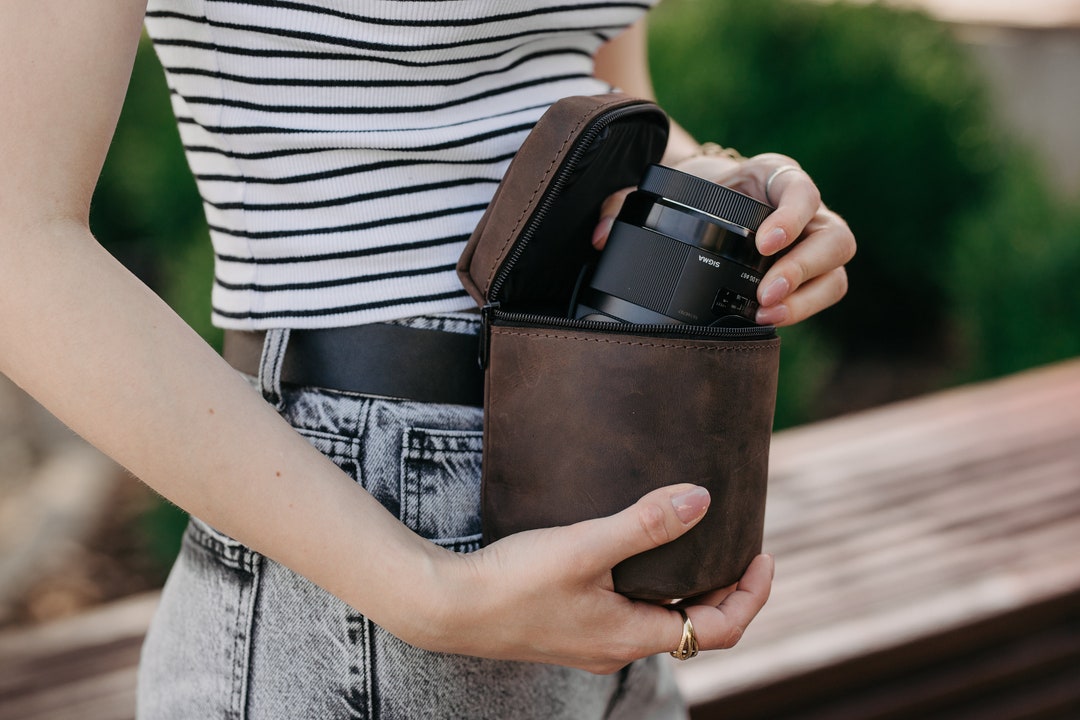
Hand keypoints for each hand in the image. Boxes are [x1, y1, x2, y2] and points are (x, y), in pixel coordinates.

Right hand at [412, 484, 773, 673]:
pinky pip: (629, 611)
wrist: (447, 607)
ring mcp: (592, 640)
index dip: (751, 595)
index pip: (719, 630)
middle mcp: (618, 647)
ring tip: (691, 540)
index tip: (762, 554)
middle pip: (694, 627)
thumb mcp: (587, 547)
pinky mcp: (569, 627)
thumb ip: (645, 524)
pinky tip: (631, 553)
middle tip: (734, 544)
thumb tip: (703, 499)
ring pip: (660, 618)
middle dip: (723, 588)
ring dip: (685, 585)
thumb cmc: (514, 582)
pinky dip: (650, 586)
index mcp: (632, 636)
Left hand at [592, 152, 855, 326]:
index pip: (800, 189)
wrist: (705, 203)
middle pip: (833, 237)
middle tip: (764, 294)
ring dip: (807, 297)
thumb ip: (623, 203)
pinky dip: (802, 309)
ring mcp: (812, 244)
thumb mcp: (660, 188)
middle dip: (802, 268)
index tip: (762, 242)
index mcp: (773, 177)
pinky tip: (767, 321)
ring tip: (766, 314)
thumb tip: (598, 235)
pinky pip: (823, 293)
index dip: (791, 216)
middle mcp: (805, 210)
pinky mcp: (808, 276)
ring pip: (835, 271)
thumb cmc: (691, 191)